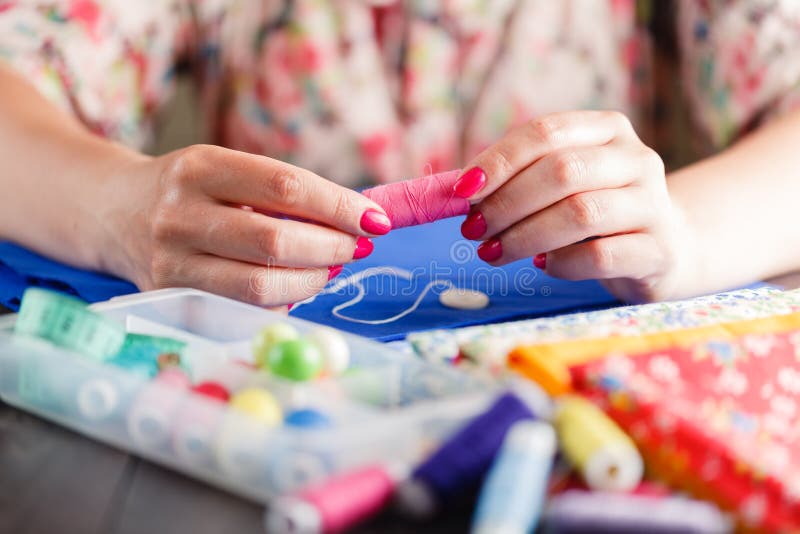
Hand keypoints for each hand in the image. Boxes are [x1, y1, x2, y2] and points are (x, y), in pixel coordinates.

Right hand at [100, 145, 390, 306]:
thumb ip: (283, 193)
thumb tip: (357, 221)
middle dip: (331, 247)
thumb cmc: (190, 190)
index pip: (285, 186)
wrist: (112, 211)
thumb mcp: (227, 171)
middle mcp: (181, 213)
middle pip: (276, 240)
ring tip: (330, 267)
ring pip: (261, 284)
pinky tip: (297, 284)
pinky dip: (284, 298)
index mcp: (201, 167)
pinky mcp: (172, 297)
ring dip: (313, 279)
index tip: (376, 219)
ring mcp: (172, 260)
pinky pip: (244, 308)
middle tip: (355, 247)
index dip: (339, 206)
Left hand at [454, 111, 691, 302]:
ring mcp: (653, 205)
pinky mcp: (659, 251)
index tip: (462, 192)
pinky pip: (600, 256)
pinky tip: (544, 267)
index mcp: (607, 130)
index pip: (546, 132)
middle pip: (562, 171)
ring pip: (580, 213)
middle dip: (506, 203)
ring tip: (492, 253)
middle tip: (472, 230)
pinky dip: (561, 264)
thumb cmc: (596, 213)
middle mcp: (636, 160)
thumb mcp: (563, 184)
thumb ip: (520, 179)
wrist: (666, 249)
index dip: (499, 161)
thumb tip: (459, 192)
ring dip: (524, 236)